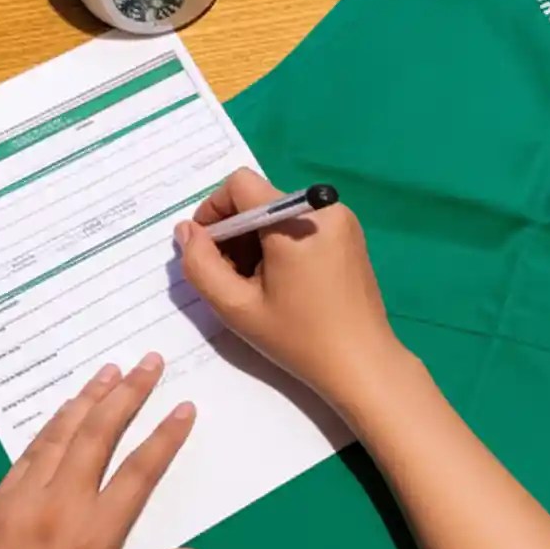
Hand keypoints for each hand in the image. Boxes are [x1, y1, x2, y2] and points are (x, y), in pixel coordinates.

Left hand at [0, 353, 200, 548]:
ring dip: (90, 397)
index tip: (184, 408)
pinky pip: (30, 450)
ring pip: (63, 434)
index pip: (139, 473)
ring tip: (112, 370)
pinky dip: (54, 424)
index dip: (165, 438)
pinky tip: (66, 409)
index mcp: (93, 538)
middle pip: (100, 436)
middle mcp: (59, 507)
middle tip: (149, 362)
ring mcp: (23, 498)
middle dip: (129, 394)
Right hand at [175, 168, 408, 409]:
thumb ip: (201, 264)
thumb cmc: (298, 338)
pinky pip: (301, 224)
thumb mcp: (236, 306)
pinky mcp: (350, 235)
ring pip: (279, 213)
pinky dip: (281, 244)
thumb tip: (187, 231)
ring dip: (256, 241)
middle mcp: (322, 206)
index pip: (239, 185)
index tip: (207, 250)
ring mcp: (341, 219)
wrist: (362, 363)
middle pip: (259, 199)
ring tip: (256, 286)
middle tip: (231, 279)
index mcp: (295, 219)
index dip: (213, 211)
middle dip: (234, 233)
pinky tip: (282, 283)